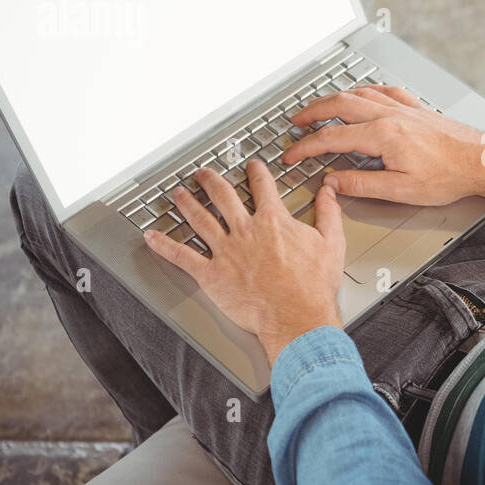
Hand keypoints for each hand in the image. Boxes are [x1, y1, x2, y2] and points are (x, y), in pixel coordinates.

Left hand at [143, 159, 345, 363]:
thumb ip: (328, 213)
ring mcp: (226, 251)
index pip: (262, 187)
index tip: (252, 167)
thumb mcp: (331, 243)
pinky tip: (152, 237)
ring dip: (186, 203)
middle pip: (222, 196)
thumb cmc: (314, 286)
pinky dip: (164, 245)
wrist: (298, 316)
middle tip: (202, 174)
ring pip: (199, 219)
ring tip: (178, 193)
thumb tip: (329, 191)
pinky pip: (182, 256)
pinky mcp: (211, 274)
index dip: (256, 173)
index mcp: (273, 221)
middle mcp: (245, 230)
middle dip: (210, 181)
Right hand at [282, 85, 484, 221]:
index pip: (332, 138)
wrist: (482, 162)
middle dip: (311, 113)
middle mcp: (391, 115)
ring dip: (334, 99)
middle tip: (295, 122)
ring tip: (320, 108)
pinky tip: (362, 95)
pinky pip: (383, 91)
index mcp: (383, 136)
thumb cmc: (449, 176)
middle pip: (339, 105)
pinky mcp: (417, 108)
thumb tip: (332, 182)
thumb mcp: (401, 190)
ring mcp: (404, 108)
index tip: (292, 155)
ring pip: (359, 94)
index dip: (306, 147)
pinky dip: (364, 91)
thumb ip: (362, 184)